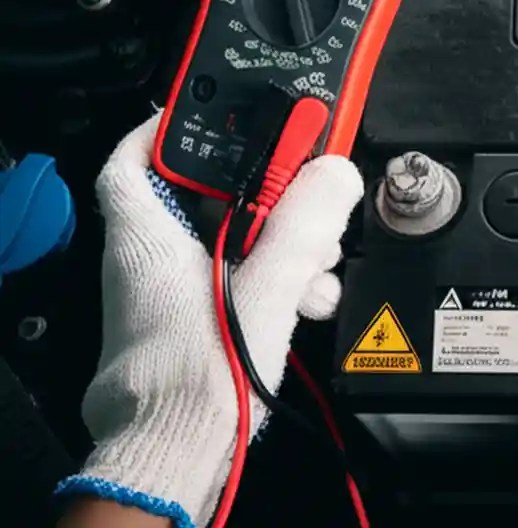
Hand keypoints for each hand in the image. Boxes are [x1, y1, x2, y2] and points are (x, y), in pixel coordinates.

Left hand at [54, 114, 362, 527]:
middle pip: (209, 197)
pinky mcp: (198, 324)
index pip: (136, 158)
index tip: (217, 113)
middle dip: (266, 194)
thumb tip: (334, 171)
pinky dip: (277, 280)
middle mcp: (152, 262)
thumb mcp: (268, 284)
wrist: (181, 451)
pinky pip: (240, 281)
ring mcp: (173, 296)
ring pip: (234, 242)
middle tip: (301, 195)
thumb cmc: (197, 376)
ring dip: (284, 245)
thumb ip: (303, 224)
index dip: (172, 127)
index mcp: (148, 238)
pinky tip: (308, 299)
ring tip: (315, 266)